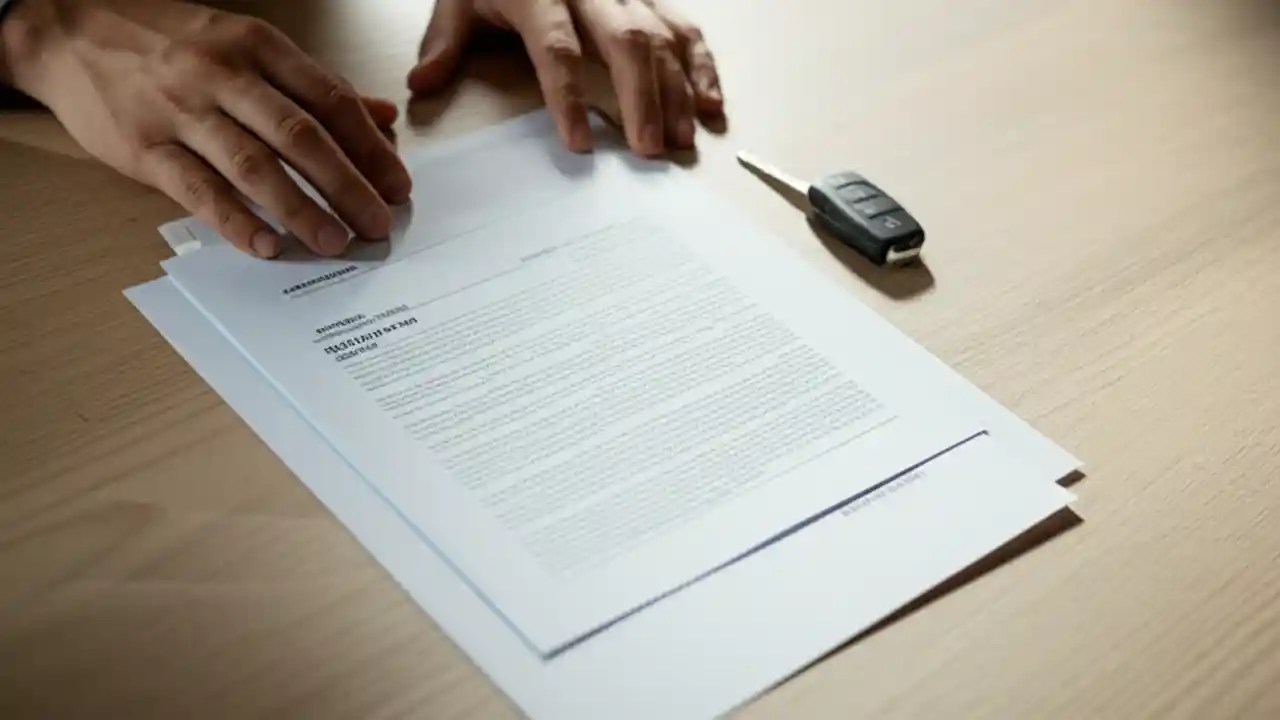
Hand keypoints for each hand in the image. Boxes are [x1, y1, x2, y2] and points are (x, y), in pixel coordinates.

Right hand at [0, 0, 410, 257]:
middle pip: (300, 137)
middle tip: (377, 224)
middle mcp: (222, 75)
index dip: (370, 149)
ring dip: (301, 209)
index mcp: (257, 47)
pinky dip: (235, 222)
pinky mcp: (143, 148)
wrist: (69, 30)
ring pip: (254, 165)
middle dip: (348, 185)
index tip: (398, 186)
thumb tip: (382, 118)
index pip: (330, 101)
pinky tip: (267, 247)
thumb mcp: (247, 45)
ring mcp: (181, 112)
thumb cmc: (170, 41)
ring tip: (335, 243)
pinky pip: (197, 190)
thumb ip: (317, 84)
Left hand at [409, 0, 723, 156]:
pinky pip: (684, 27)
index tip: (579, 145)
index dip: (569, 98)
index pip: (557, 48)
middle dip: (642, 100)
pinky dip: (701, 66)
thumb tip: (420, 86)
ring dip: (676, 92)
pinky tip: (710, 104)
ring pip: (662, 37)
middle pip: (627, 42)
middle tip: (649, 151)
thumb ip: (444, 41)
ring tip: (680, 141)